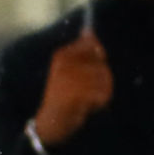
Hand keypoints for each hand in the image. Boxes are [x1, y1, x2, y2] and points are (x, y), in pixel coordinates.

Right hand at [34, 15, 112, 147]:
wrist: (49, 123)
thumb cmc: (62, 97)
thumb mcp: (69, 71)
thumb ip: (81, 52)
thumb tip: (89, 30)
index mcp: (61, 55)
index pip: (92, 44)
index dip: (99, 57)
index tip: (94, 70)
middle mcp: (64, 64)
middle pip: (102, 63)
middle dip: (104, 79)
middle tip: (93, 92)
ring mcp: (69, 79)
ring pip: (104, 78)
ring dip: (103, 91)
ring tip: (92, 100)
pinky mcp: (76, 95)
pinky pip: (102, 94)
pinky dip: (101, 102)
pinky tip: (90, 107)